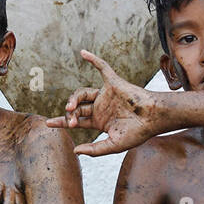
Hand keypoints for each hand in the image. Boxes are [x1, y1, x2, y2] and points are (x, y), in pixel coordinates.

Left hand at [45, 50, 161, 155]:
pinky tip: (82, 53)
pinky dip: (93, 60)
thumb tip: (75, 151)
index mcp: (100, 121)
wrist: (155, 118)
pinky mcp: (113, 83)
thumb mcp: (114, 145)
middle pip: (77, 108)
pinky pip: (102, 68)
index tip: (48, 123)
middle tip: (71, 122)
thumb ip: (95, 150)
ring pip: (82, 93)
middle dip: (69, 115)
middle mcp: (101, 107)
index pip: (76, 120)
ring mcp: (106, 95)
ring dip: (73, 99)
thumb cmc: (138, 132)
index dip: (62, 122)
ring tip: (70, 108)